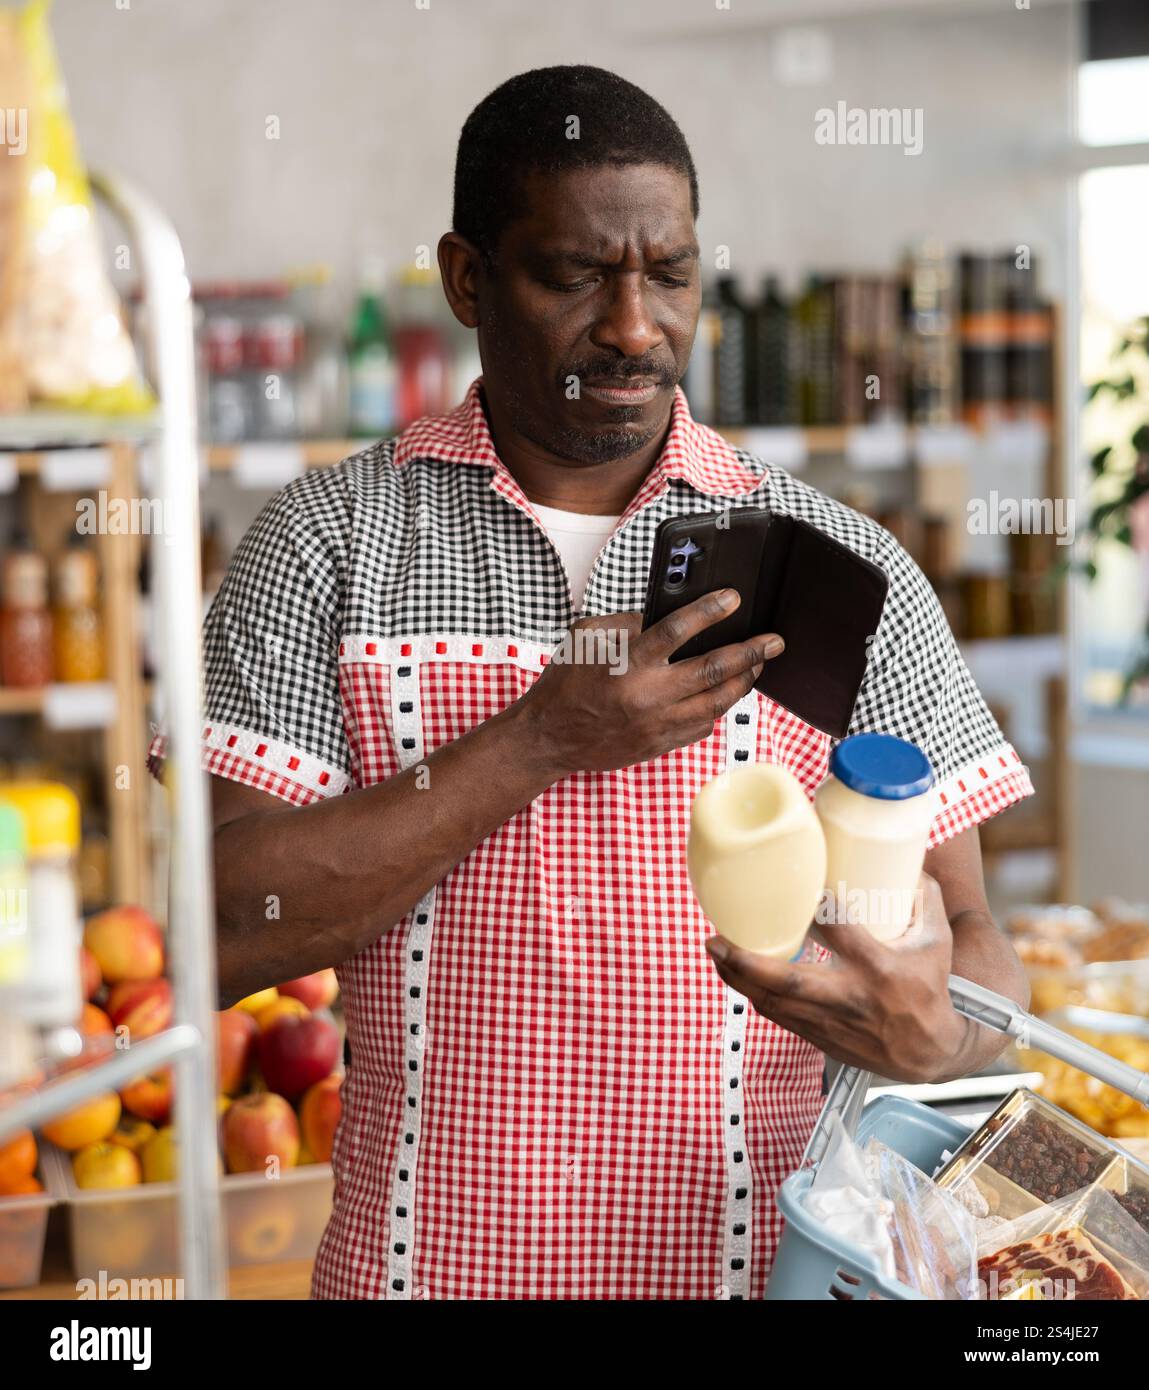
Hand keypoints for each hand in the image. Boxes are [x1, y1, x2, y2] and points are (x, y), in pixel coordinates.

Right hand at [518, 590, 783, 776]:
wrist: (548, 738)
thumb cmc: (565, 683)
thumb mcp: (587, 639)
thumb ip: (626, 624)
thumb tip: (662, 616)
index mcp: (628, 663)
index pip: (678, 631)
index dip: (709, 612)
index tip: (733, 598)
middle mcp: (648, 695)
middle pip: (714, 670)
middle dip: (751, 652)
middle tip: (774, 641)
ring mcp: (657, 724)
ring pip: (717, 702)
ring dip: (743, 681)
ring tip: (758, 665)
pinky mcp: (659, 744)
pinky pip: (702, 726)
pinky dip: (718, 708)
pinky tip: (724, 695)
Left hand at [703, 872, 969, 1082]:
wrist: (930, 1053)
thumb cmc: (930, 990)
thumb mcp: (936, 942)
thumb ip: (923, 899)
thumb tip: (906, 862)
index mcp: (879, 968)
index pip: (841, 932)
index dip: (818, 909)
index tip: (796, 887)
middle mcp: (849, 997)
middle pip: (789, 981)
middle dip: (747, 961)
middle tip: (717, 938)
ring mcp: (831, 1021)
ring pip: (773, 1003)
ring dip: (738, 978)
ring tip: (715, 950)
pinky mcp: (819, 1037)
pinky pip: (777, 1016)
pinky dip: (752, 994)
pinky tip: (735, 974)